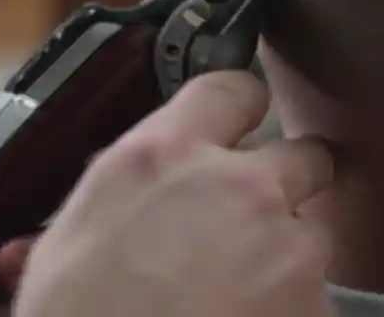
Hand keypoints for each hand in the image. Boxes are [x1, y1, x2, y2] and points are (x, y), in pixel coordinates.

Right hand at [13, 70, 336, 316]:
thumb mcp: (65, 247)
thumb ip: (106, 203)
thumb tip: (90, 212)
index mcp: (163, 157)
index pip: (233, 88)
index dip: (240, 106)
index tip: (242, 120)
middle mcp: (235, 186)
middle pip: (303, 155)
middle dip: (288, 182)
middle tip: (258, 214)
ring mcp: (285, 246)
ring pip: (311, 235)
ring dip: (285, 258)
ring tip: (237, 296)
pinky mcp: (316, 305)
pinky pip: (317, 298)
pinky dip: (292, 310)